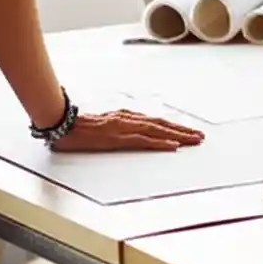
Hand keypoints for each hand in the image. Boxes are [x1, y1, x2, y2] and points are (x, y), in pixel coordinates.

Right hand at [50, 109, 204, 151]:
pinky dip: (160, 142)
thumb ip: (118, 127)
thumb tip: (132, 133)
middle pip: (162, 124)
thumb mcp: (104, 125)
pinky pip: (143, 141)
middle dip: (183, 130)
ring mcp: (124, 127)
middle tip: (200, 136)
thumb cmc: (79, 128)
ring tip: (193, 141)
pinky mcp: (117, 137)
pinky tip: (172, 146)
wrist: (62, 124)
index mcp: (126, 116)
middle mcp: (129, 119)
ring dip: (178, 135)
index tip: (189, 132)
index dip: (174, 126)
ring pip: (158, 130)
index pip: (156, 121)